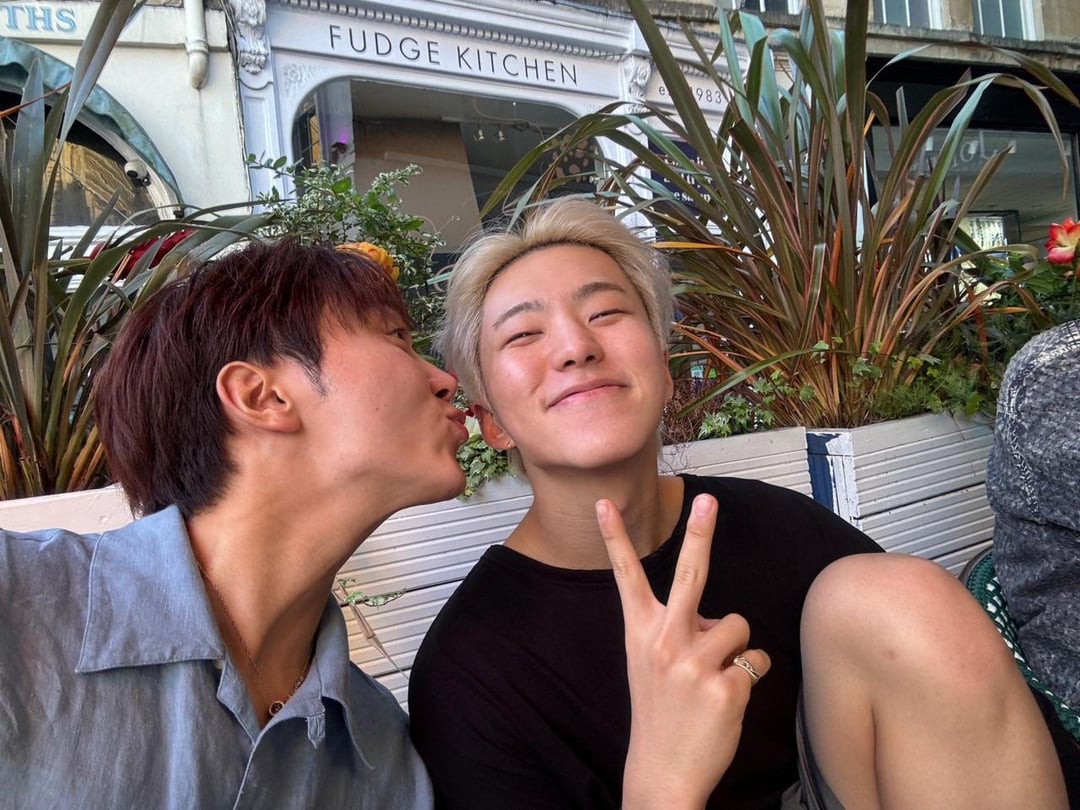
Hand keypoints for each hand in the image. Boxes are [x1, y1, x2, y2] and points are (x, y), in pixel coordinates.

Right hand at [596, 493, 770, 809]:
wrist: (662, 773)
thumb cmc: (660, 712)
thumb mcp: (649, 665)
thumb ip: (677, 632)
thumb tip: (720, 619)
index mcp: (640, 632)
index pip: (626, 576)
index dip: (614, 537)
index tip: (605, 502)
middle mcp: (664, 642)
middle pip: (690, 575)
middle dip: (699, 533)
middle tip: (707, 500)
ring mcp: (694, 664)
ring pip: (738, 624)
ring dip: (737, 648)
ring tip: (714, 677)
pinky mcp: (726, 687)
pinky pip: (756, 660)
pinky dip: (750, 677)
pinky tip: (726, 701)